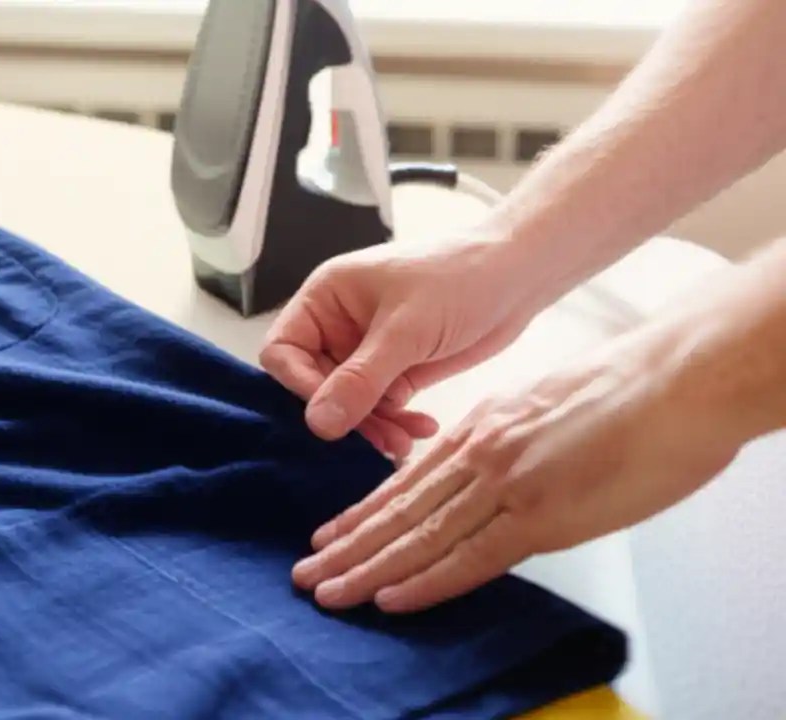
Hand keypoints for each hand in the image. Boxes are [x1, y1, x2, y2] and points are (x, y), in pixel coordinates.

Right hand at [260, 234, 543, 457]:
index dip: (299, 386)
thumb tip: (318, 425)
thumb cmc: (458, 280)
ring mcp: (366, 351)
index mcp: (324, 298)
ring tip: (402, 446)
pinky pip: (379, 409)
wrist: (519, 276)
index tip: (332, 416)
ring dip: (372, 428)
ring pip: (348, 404)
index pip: (283, 351)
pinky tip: (421, 430)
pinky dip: (396, 424)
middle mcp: (337, 326)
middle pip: (314, 385)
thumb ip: (361, 379)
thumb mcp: (406, 329)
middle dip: (344, 416)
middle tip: (376, 442)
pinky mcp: (396, 372)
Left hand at [289, 324, 740, 613]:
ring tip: (326, 590)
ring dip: (368, 568)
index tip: (330, 533)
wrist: (672, 382)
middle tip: (307, 573)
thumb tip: (495, 471)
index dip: (363, 511)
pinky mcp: (538, 514)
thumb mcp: (541, 407)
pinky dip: (426, 580)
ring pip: (419, 535)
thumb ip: (507, 442)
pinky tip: (390, 596)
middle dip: (347, 546)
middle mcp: (478, 455)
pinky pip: (469, 556)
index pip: (407, 480)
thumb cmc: (623, 392)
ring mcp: (504, 485)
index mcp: (480, 428)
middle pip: (398, 510)